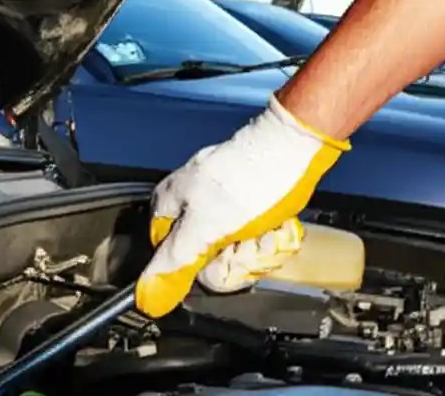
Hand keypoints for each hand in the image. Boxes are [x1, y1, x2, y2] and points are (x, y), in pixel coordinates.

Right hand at [135, 95, 350, 317]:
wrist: (297, 148)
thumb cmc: (250, 180)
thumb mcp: (205, 227)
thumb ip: (176, 261)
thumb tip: (147, 295)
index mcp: (171, 204)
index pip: (175, 261)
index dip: (203, 267)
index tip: (223, 257)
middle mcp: (194, 204)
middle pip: (211, 259)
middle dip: (239, 256)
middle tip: (252, 240)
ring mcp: (225, 204)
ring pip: (238, 251)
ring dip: (261, 247)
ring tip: (270, 229)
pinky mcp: (252, 204)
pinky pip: (258, 237)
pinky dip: (273, 236)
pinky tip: (280, 225)